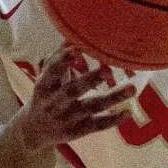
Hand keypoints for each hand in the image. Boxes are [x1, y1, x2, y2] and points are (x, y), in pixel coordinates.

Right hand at [19, 47, 135, 149]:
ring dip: (112, 97)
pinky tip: (128, 111)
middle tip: (108, 68)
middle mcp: (55, 102)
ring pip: (91, 107)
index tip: (76, 49)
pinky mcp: (79, 130)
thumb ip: (58, 58)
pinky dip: (113, 119)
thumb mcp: (46, 78)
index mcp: (44, 85)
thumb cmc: (46, 95)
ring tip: (132, 88)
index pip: (52, 72)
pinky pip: (98, 125)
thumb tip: (72, 36)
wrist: (35, 131)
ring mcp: (68, 118)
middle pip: (73, 91)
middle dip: (90, 79)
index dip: (62, 61)